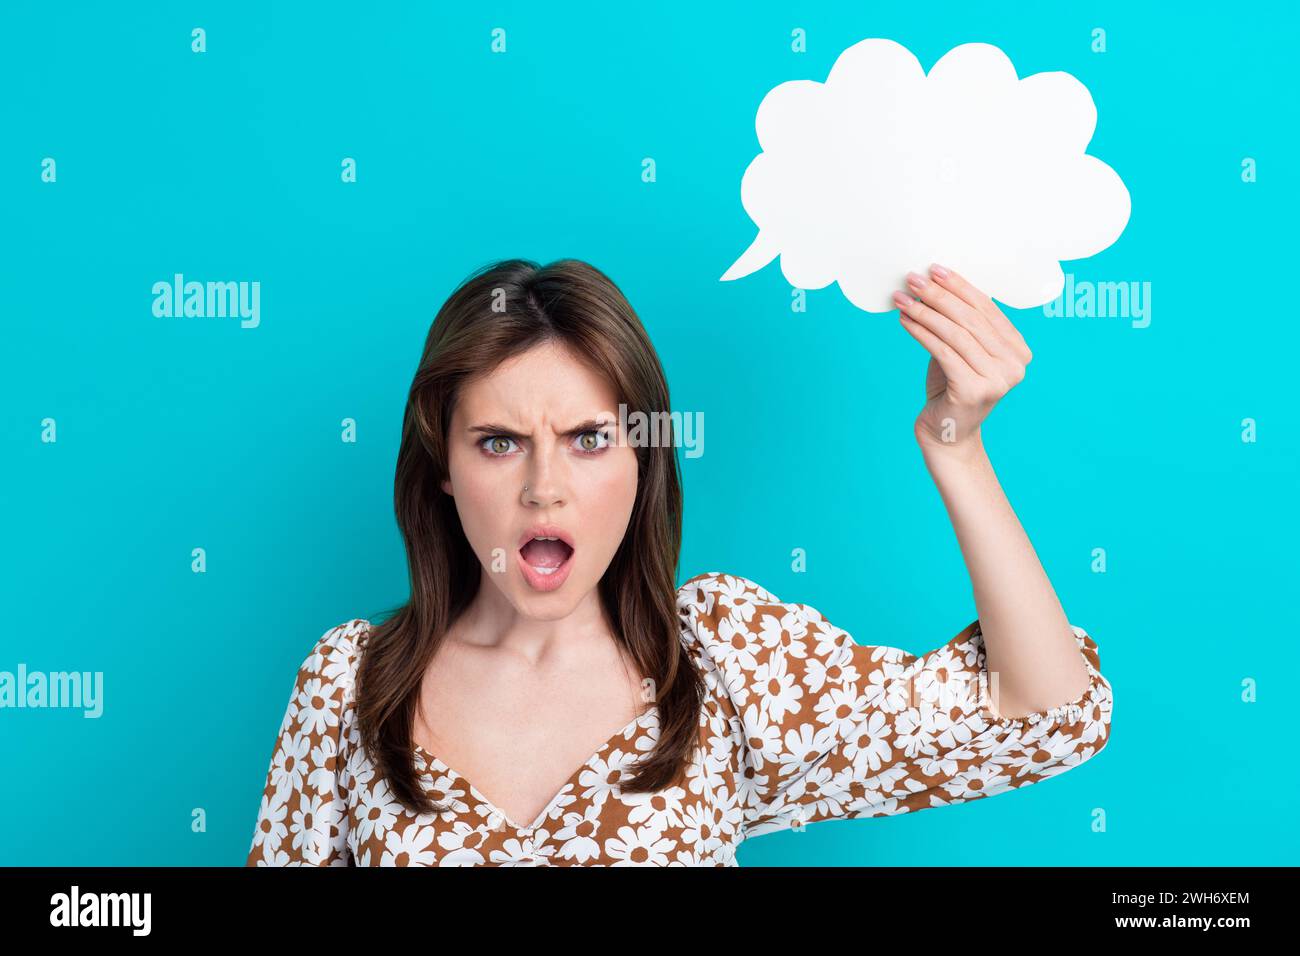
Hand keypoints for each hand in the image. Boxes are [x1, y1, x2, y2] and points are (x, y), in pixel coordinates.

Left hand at [893, 264, 1032, 460]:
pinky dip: (921, 332)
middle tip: (913, 280)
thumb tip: (934, 284)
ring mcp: (998, 379)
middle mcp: (1015, 365)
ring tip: (902, 299)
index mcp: (1018, 350)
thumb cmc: (952, 387)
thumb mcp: (961, 351)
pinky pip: (943, 352)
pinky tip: (905, 321)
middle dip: (939, 295)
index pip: (987, 309)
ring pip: (955, 334)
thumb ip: (960, 324)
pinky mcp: (975, 391)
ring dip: (925, 312)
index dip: (959, 286)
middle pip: (970, 319)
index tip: (934, 270)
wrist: (947, 433)